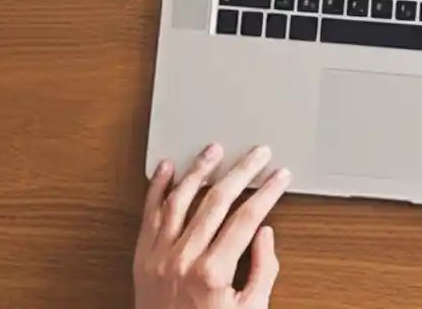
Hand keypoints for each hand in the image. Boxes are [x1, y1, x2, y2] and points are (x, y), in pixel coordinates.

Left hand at [134, 144, 291, 308]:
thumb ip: (263, 270)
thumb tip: (264, 235)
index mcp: (213, 272)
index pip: (247, 217)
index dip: (267, 192)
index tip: (280, 176)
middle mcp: (183, 259)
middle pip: (217, 200)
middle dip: (242, 171)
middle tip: (257, 154)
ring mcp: (159, 256)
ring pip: (180, 199)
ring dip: (199, 170)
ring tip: (214, 150)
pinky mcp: (142, 258)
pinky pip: (149, 215)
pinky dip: (157, 188)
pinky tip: (168, 169)